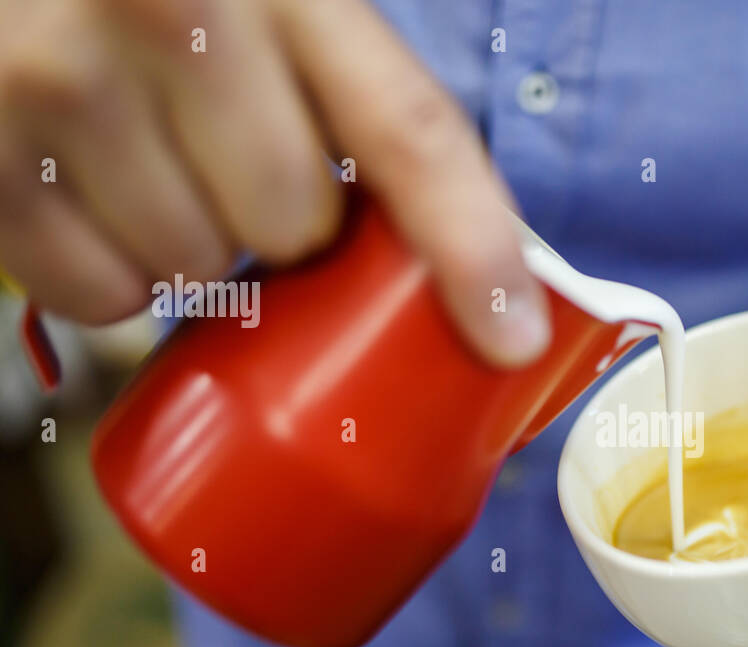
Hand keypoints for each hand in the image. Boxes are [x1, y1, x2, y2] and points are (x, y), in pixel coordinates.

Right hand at [0, 0, 547, 364]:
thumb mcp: (266, 0)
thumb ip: (350, 88)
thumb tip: (472, 251)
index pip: (408, 130)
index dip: (472, 246)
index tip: (511, 338)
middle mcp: (172, 9)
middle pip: (295, 225)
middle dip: (279, 223)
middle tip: (225, 155)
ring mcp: (61, 78)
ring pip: (199, 269)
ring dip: (191, 248)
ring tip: (140, 159)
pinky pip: (100, 294)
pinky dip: (107, 273)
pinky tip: (86, 193)